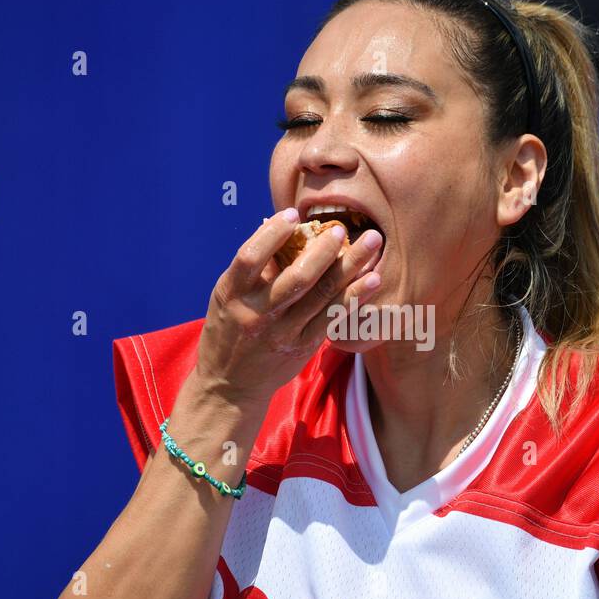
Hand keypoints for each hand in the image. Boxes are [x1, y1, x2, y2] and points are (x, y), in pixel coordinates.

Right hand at [192, 210, 383, 407]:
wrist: (230, 385)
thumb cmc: (229, 329)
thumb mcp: (226, 296)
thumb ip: (253, 266)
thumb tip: (275, 224)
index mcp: (231, 294)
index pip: (250, 258)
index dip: (271, 234)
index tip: (291, 213)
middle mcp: (258, 314)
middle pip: (297, 278)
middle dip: (324, 250)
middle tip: (343, 228)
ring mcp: (283, 333)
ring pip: (322, 297)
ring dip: (351, 268)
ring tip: (373, 245)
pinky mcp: (303, 346)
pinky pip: (334, 318)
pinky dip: (356, 298)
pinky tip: (373, 281)